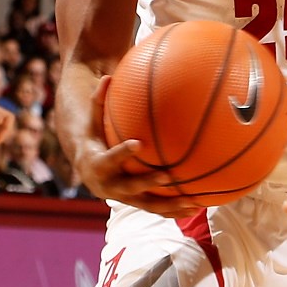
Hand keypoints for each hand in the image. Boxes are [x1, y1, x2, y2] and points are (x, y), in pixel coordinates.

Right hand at [72, 76, 199, 218]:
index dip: (122, 153)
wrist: (88, 169)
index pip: (109, 159)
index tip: (138, 143)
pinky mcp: (135, 203)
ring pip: (147, 205)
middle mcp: (108, 186)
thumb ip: (98, 101)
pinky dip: (175, 210)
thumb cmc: (94, 137)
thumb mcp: (92, 120)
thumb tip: (107, 76)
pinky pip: (156, 209)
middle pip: (130, 188)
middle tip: (169, 176)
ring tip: (193, 202)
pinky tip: (197, 206)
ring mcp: (123, 198)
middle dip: (149, 182)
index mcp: (97, 164)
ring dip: (170, 206)